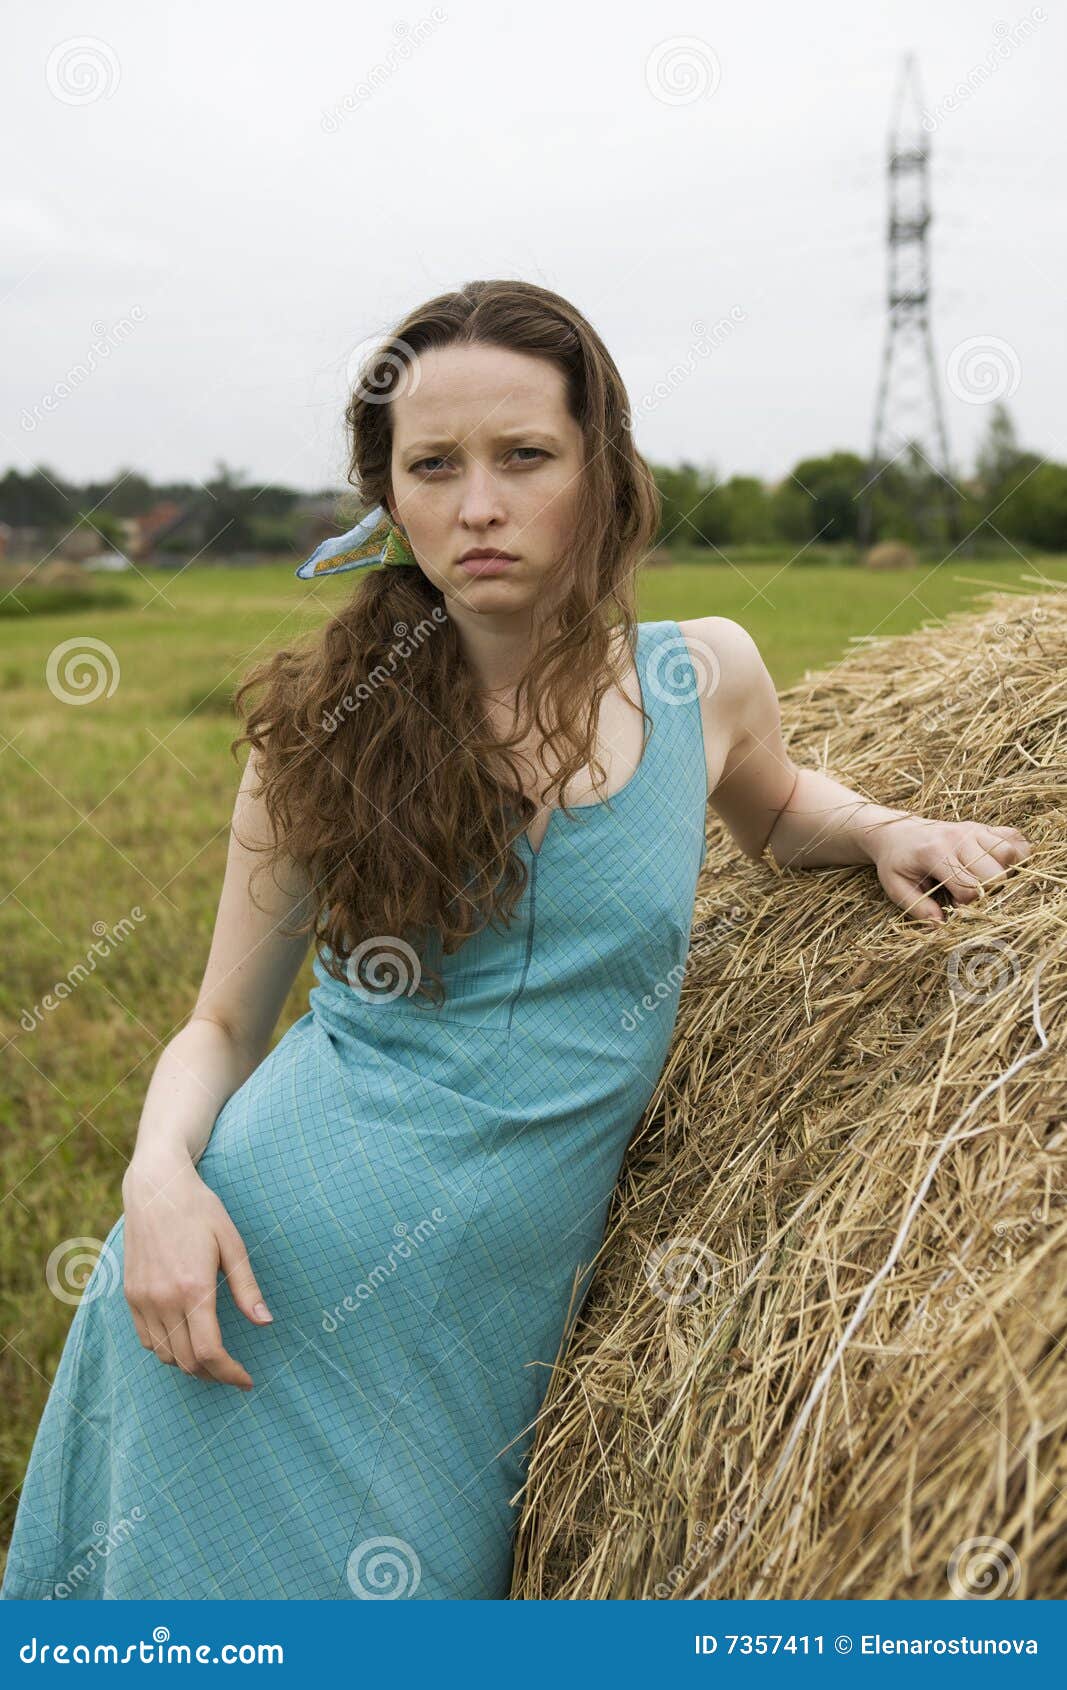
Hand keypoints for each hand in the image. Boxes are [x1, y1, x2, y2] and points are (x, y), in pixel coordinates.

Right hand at [121, 1154, 273, 1389]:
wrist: (156, 1189)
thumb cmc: (200, 1211)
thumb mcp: (232, 1243)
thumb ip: (247, 1288)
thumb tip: (266, 1322)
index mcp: (194, 1289)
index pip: (210, 1352)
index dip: (230, 1374)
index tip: (247, 1380)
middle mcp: (164, 1300)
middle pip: (187, 1361)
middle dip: (213, 1374)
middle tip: (234, 1372)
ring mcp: (143, 1300)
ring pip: (165, 1356)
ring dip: (189, 1365)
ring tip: (212, 1359)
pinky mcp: (131, 1296)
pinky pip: (147, 1340)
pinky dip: (166, 1350)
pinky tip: (184, 1340)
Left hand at [870, 817, 1032, 925]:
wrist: (896, 831)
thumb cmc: (897, 862)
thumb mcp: (897, 887)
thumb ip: (919, 908)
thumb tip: (942, 926)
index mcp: (935, 853)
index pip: (970, 888)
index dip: (966, 905)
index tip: (953, 904)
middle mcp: (959, 838)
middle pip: (995, 873)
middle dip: (988, 893)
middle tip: (971, 895)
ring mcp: (974, 829)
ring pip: (1009, 854)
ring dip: (1006, 873)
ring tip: (987, 881)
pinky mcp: (985, 827)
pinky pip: (1014, 838)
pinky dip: (1017, 854)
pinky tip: (1002, 866)